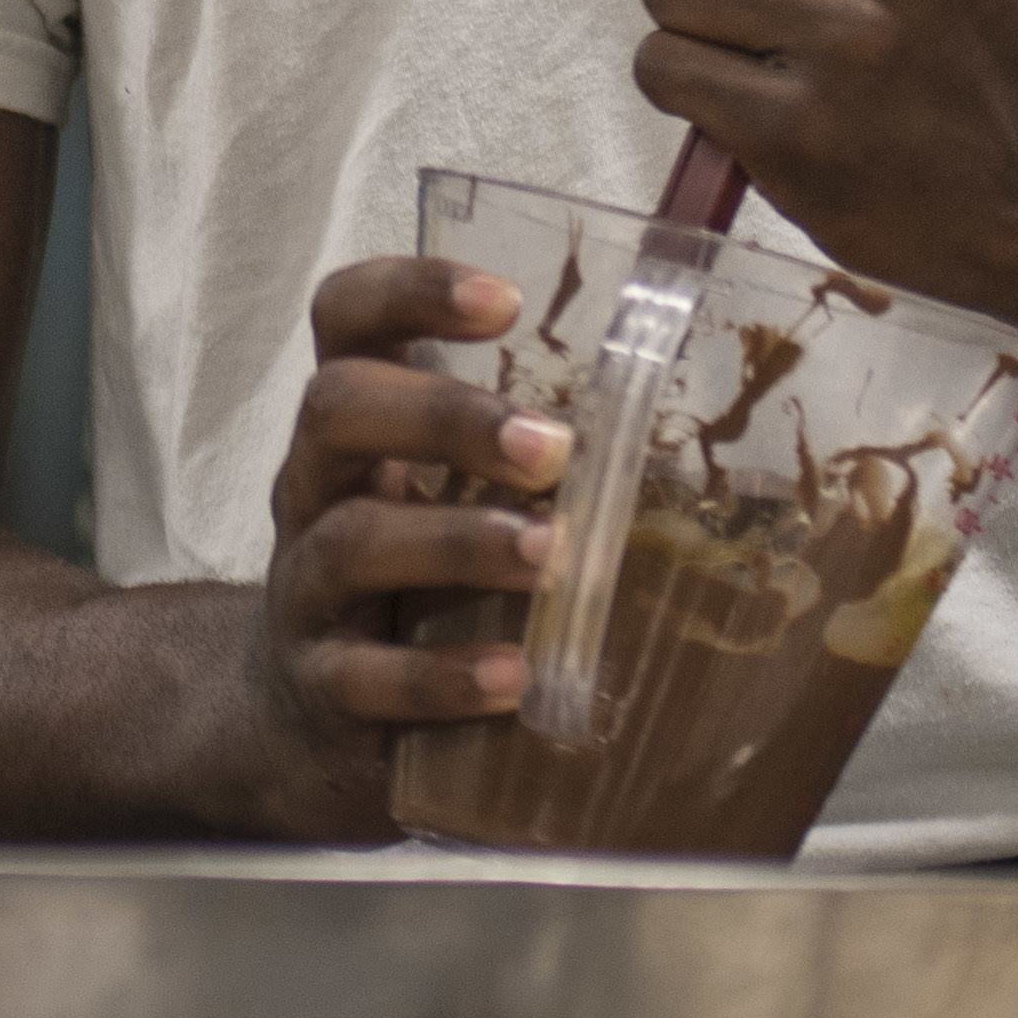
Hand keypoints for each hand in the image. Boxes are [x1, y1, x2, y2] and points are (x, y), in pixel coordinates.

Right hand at [230, 255, 572, 836]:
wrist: (309, 727)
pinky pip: (366, 677)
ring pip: (352, 540)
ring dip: (457, 540)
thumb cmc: (417, 585)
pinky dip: (441, 676)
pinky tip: (514, 676)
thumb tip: (712, 427)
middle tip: (554, 448)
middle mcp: (312, 489)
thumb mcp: (448, 501)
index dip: (410, 290)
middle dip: (445, 415)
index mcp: (356, 425)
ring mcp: (306, 589)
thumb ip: (529, 458)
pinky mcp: (320, 688)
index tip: (507, 298)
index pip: (348, 318)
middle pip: (337, 408)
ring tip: (550, 554)